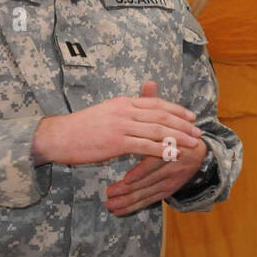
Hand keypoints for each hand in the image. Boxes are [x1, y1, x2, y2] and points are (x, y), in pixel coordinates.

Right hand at [30, 80, 200, 166]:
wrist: (58, 136)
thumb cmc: (81, 127)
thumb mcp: (106, 112)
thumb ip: (125, 110)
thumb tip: (139, 110)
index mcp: (124, 102)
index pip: (157, 103)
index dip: (177, 109)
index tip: (191, 116)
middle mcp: (126, 110)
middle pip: (162, 115)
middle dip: (183, 124)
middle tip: (198, 131)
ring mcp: (122, 125)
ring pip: (158, 130)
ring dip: (179, 137)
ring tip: (193, 143)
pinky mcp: (117, 142)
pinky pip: (146, 146)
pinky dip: (164, 149)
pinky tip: (175, 154)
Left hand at [105, 135, 208, 216]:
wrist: (200, 154)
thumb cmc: (178, 139)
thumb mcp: (169, 133)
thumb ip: (151, 134)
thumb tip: (125, 131)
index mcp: (171, 151)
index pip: (156, 165)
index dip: (141, 173)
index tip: (126, 179)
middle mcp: (171, 170)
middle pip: (147, 182)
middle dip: (126, 190)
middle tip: (108, 194)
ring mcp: (169, 182)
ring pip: (145, 194)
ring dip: (126, 201)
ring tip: (110, 205)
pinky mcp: (168, 191)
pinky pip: (148, 201)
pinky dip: (132, 207)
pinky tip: (118, 211)